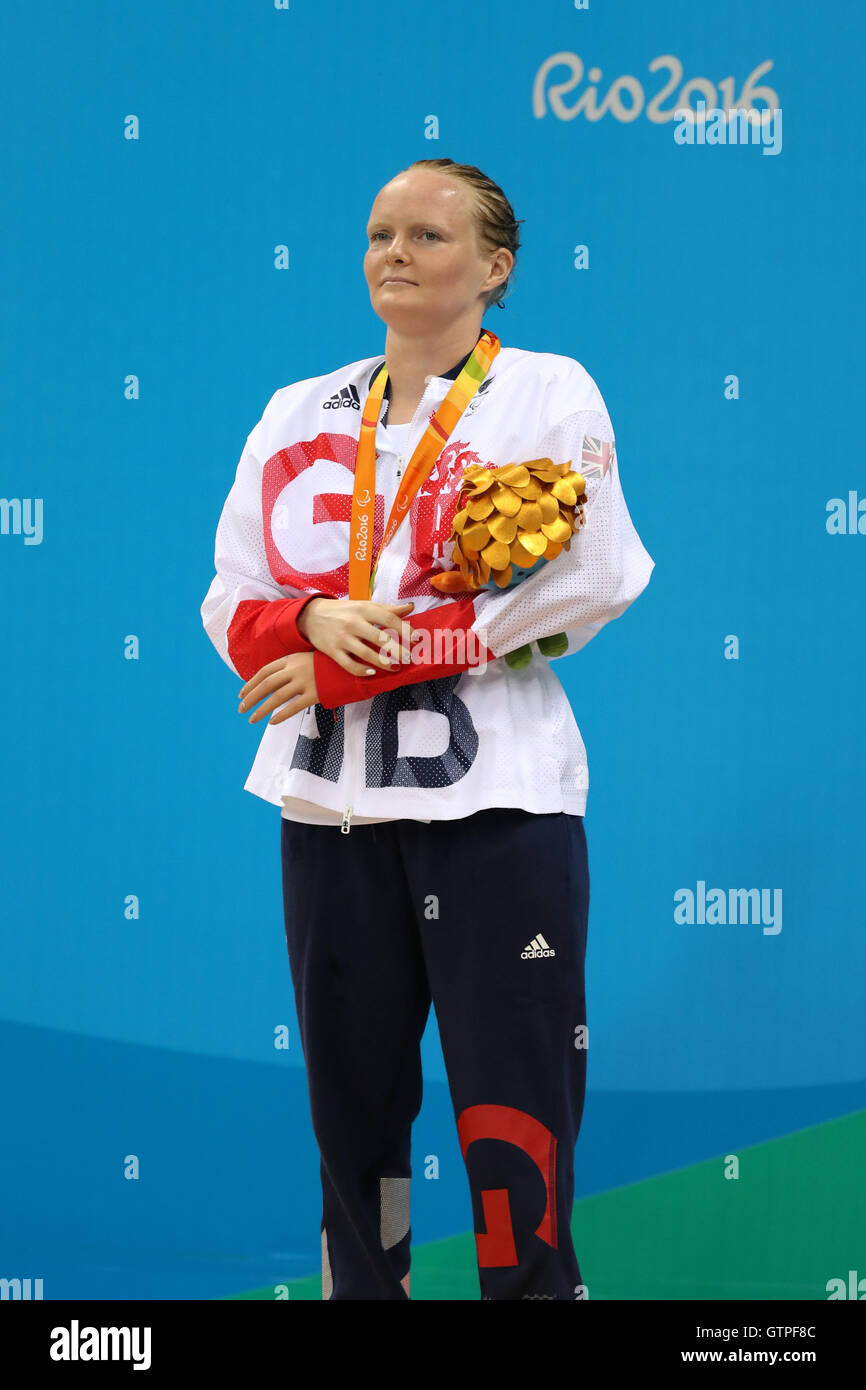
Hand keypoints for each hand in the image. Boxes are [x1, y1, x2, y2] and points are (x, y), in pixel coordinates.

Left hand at [238, 652, 319, 725]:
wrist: (351, 666)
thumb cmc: (326, 665)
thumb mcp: (305, 660)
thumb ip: (289, 668)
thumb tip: (272, 683)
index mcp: (290, 659)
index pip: (264, 672)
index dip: (250, 683)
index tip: (241, 694)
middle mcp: (295, 670)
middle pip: (266, 685)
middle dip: (251, 698)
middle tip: (241, 708)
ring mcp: (304, 682)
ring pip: (276, 697)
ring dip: (261, 709)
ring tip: (252, 719)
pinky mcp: (314, 694)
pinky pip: (293, 707)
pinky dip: (281, 715)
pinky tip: (272, 722)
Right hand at [298, 597, 414, 673]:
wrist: (311, 616)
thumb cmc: (343, 611)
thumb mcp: (364, 605)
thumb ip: (387, 609)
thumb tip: (410, 608)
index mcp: (363, 609)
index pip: (388, 619)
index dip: (405, 630)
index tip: (417, 639)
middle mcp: (353, 623)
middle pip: (380, 638)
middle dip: (398, 650)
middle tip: (409, 658)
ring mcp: (342, 638)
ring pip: (366, 654)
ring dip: (384, 663)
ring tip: (396, 667)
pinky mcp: (333, 651)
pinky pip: (350, 665)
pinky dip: (362, 670)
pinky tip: (373, 672)